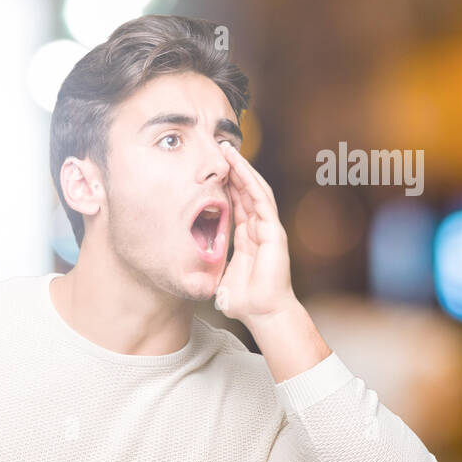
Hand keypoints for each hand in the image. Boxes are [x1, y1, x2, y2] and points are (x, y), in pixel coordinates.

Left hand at [214, 141, 299, 327]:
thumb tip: (189, 267)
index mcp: (246, 237)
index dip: (226, 185)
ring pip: (255, 190)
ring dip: (242, 169)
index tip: (212, 168)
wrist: (262, 313)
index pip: (236, 203)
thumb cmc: (243, 301)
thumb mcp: (219, 277)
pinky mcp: (273, 231)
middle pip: (246, 191)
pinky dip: (251, 183)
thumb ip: (209, 266)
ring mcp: (268, 228)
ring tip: (229, 150)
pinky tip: (241, 168)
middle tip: (220, 148)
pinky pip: (261, 201)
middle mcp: (258, 229)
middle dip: (234, 169)